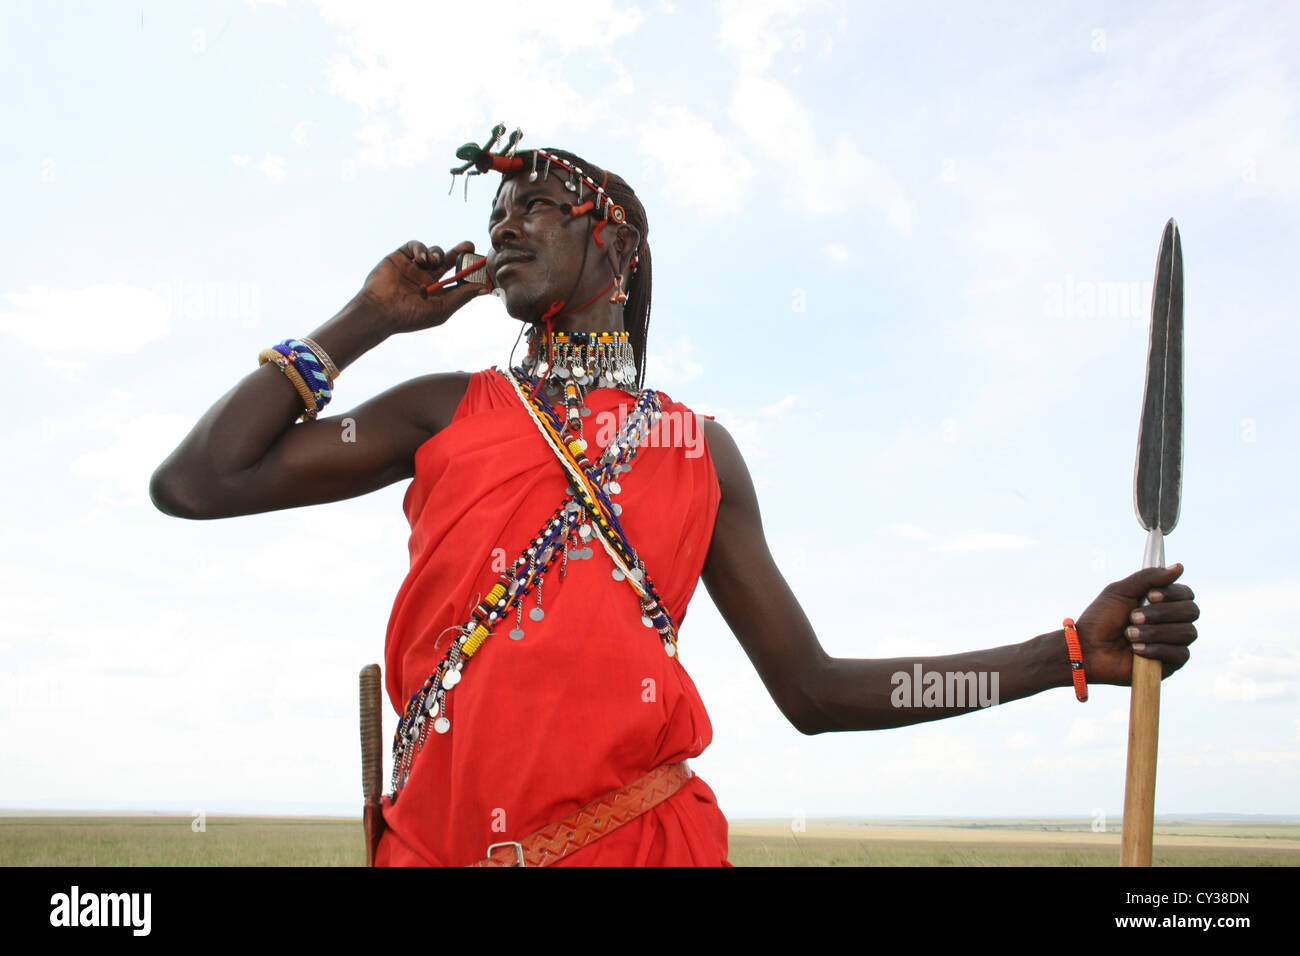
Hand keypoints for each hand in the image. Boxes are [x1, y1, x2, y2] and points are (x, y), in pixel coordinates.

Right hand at [357, 239, 486, 334]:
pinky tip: (421, 259)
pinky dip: (421, 249)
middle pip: (449, 261)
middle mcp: (427, 279)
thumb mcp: (440, 309)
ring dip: (438, 253)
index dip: (470, 271)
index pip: (458, 278)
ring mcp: (414, 267)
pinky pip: (415, 245)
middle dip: (460, 253)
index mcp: (438, 292)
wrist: (379, 311)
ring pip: (434, 252)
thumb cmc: (409, 316)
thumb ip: (460, 297)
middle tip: (470, 246)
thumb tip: (483, 288)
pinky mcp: (400, 257)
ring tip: (434, 261)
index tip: (481, 265)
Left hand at [1074, 563, 1198, 685]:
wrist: (1087, 648)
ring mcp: (1173, 643)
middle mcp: (1172, 621)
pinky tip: (1136, 650)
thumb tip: (1179, 567)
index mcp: (1162, 603)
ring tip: (1129, 634)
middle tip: (1133, 617)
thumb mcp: (1120, 592)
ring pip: (1187, 632)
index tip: (1150, 596)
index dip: (1173, 594)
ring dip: (1154, 632)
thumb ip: (1148, 578)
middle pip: (1191, 611)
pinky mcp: (1170, 664)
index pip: (1186, 594)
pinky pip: (1180, 654)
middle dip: (1161, 613)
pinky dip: (1157, 650)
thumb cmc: (1101, 619)